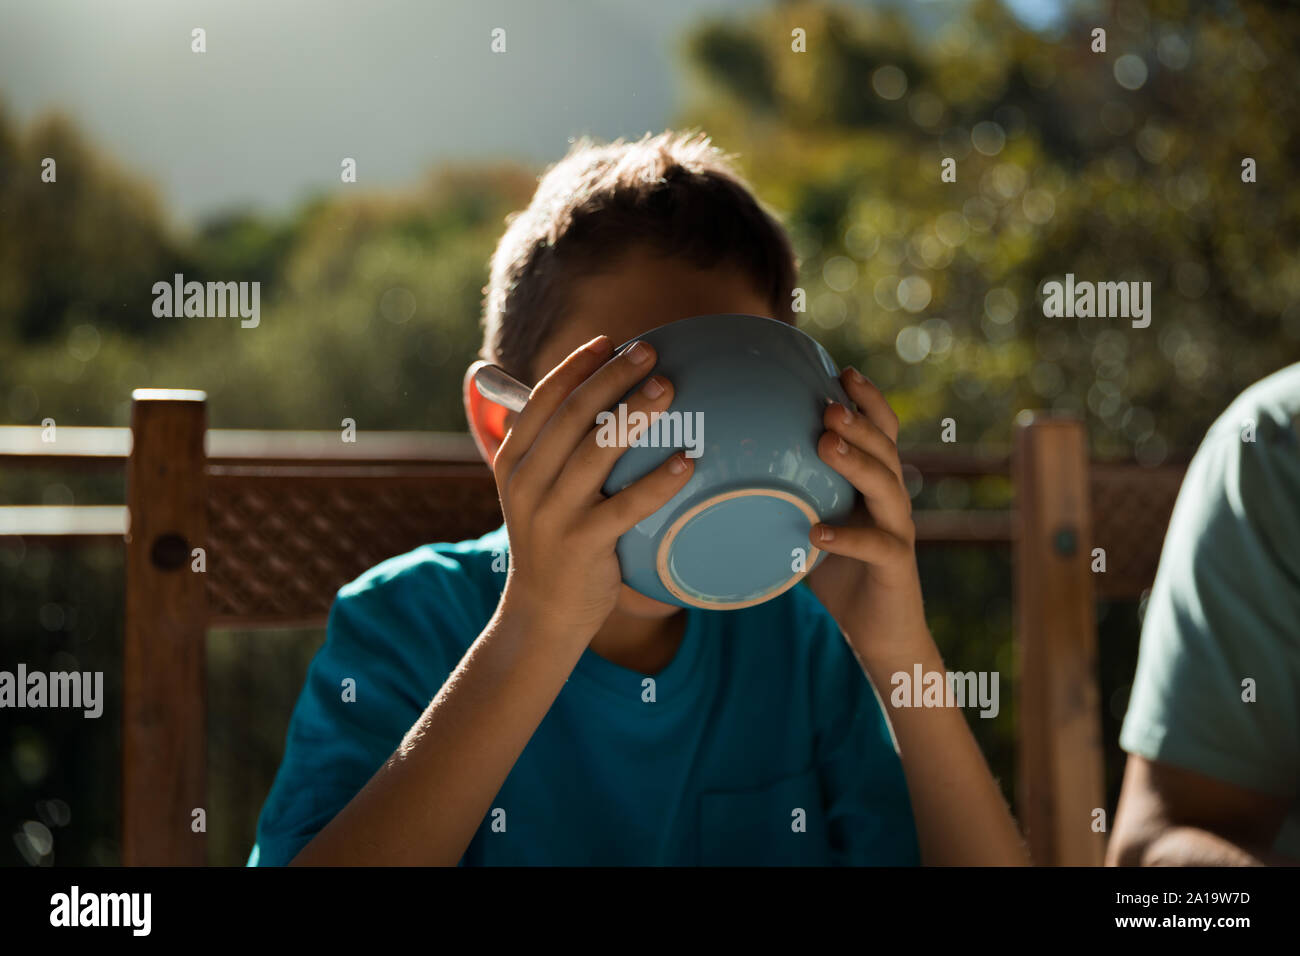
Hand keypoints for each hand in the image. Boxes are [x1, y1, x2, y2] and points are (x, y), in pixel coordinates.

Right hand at [492, 335, 694, 643]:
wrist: (541, 613)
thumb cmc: (553, 540)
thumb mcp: (538, 491)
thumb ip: (556, 449)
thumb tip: (603, 397)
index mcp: (513, 462)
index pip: (542, 401)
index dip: (575, 367)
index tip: (608, 341)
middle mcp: (526, 483)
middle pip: (570, 416)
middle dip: (610, 378)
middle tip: (649, 352)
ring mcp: (551, 514)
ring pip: (595, 452)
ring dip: (634, 415)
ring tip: (669, 388)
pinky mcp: (582, 545)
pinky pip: (625, 507)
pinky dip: (657, 481)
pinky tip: (687, 460)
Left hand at [805, 366, 928, 660]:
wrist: (880, 632)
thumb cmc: (839, 573)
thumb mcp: (812, 523)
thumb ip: (790, 495)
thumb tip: (728, 468)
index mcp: (877, 485)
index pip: (881, 432)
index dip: (869, 401)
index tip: (843, 371)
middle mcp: (894, 500)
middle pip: (885, 450)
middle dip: (859, 423)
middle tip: (828, 403)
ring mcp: (898, 531)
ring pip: (887, 488)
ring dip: (857, 463)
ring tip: (827, 444)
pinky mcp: (895, 567)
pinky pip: (874, 546)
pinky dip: (847, 537)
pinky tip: (818, 530)